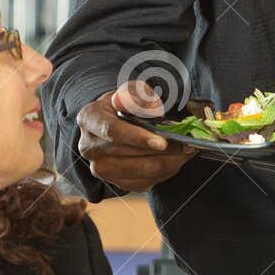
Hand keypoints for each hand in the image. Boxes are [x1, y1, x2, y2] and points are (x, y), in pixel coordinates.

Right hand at [76, 80, 194, 193]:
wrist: (118, 123)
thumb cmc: (126, 105)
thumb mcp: (132, 91)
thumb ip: (138, 96)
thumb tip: (140, 106)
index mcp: (89, 118)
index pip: (112, 131)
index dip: (137, 137)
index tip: (162, 142)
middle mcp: (88, 146)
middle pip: (127, 154)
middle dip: (160, 152)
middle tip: (186, 146)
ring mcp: (99, 168)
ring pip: (137, 173)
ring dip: (166, 164)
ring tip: (185, 153)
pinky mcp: (114, 182)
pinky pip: (142, 183)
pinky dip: (163, 174)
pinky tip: (174, 161)